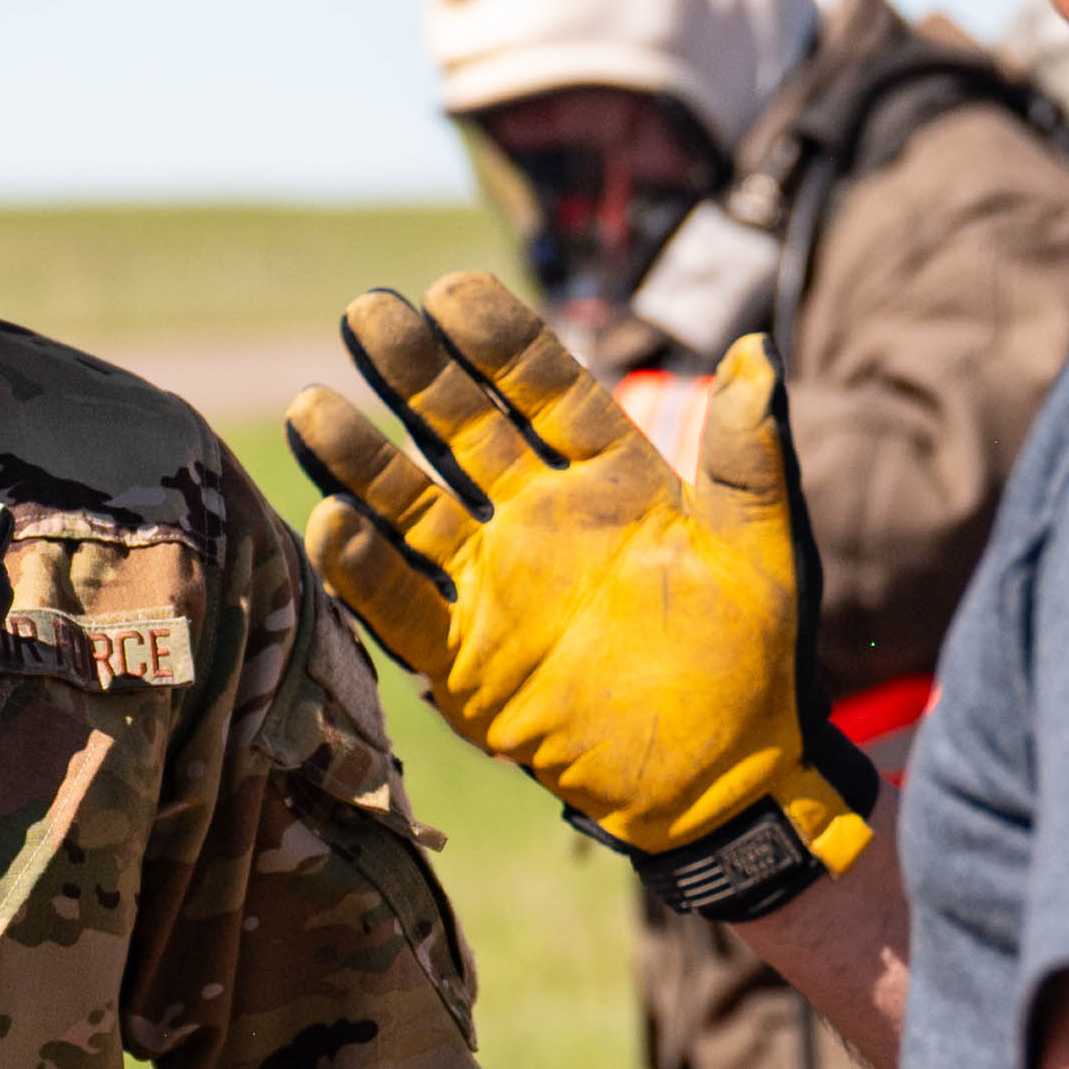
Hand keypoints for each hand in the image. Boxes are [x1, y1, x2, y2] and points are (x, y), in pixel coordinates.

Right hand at [287, 273, 875, 917]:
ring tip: (311, 407)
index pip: (544, 388)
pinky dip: (365, 569)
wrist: (724, 779)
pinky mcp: (468, 660)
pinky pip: (404, 607)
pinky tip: (331, 523)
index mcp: (611, 476)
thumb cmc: (750, 658)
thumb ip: (749, 452)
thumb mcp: (758, 547)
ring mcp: (497, 585)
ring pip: (414, 507)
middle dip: (415, 372)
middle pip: (463, 429)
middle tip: (364, 313)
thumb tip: (756, 347)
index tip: (449, 289)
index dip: (500, 340)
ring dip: (363, 461)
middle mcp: (541, 518)